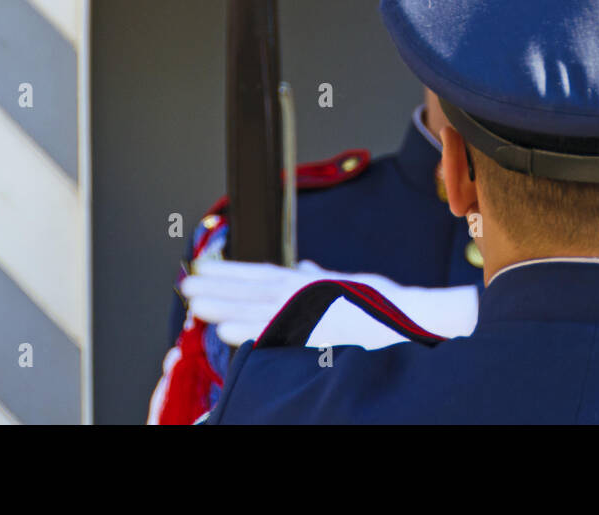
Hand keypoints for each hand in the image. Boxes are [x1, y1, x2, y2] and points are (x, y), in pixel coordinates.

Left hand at [181, 259, 477, 346]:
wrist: (414, 317)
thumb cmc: (384, 305)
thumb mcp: (349, 284)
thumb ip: (321, 278)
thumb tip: (306, 267)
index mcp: (308, 281)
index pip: (260, 273)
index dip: (229, 271)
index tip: (202, 269)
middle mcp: (304, 291)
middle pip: (251, 287)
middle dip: (216, 286)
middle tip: (184, 284)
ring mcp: (310, 310)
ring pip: (256, 307)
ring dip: (223, 305)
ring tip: (193, 305)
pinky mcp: (317, 331)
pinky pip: (274, 332)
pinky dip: (247, 330)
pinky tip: (223, 332)